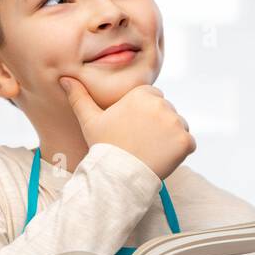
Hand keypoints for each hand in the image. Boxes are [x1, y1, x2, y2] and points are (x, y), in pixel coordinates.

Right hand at [59, 76, 195, 179]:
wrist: (117, 176)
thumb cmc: (104, 146)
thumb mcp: (89, 120)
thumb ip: (80, 97)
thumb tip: (65, 79)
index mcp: (143, 94)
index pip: (154, 98)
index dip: (144, 114)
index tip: (134, 128)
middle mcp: (162, 104)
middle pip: (168, 112)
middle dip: (159, 125)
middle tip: (141, 142)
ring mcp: (176, 123)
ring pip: (179, 127)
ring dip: (170, 138)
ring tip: (151, 150)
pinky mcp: (185, 141)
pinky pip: (189, 143)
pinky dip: (180, 152)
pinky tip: (162, 157)